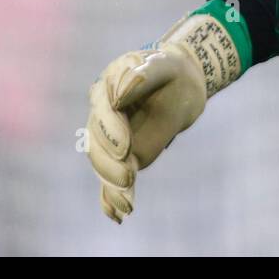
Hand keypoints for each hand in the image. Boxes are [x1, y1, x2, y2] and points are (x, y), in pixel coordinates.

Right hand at [85, 14, 224, 222]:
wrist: (180, 81)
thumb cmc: (170, 70)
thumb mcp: (164, 65)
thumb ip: (143, 76)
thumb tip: (118, 95)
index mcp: (107, 87)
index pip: (104, 112)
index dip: (112, 132)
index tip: (125, 149)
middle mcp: (102, 113)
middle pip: (97, 142)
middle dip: (110, 163)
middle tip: (128, 178)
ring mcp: (107, 136)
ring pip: (102, 162)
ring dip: (111, 183)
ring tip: (126, 201)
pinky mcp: (118, 154)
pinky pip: (110, 176)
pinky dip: (110, 197)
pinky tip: (117, 213)